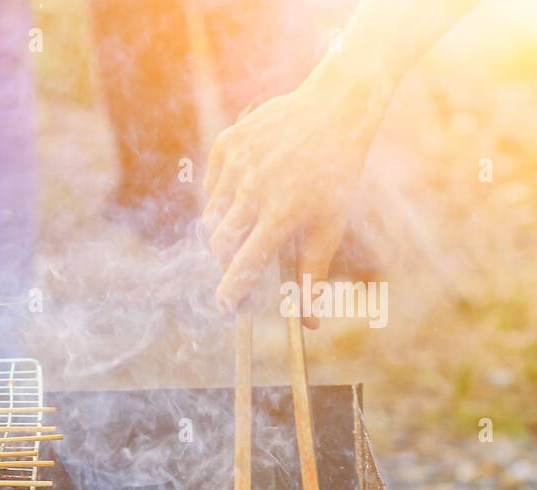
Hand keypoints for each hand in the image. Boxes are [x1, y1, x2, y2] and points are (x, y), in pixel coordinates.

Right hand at [201, 76, 381, 323]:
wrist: (334, 108)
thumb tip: (310, 324)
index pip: (245, 265)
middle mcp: (255, 189)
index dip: (231, 292)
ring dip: (224, 230)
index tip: (226, 308)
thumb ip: (313, 275)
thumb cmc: (336, 172)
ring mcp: (238, 164)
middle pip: (221, 245)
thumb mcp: (330, 224)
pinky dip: (221, 197)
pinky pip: (211, 186)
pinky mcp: (227, 144)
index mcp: (283, 212)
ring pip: (212, 217)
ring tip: (247, 221)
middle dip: (226, 260)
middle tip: (240, 259)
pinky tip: (245, 189)